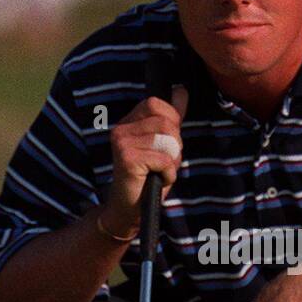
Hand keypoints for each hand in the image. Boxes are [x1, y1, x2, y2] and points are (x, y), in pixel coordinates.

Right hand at [106, 84, 188, 227]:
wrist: (130, 210)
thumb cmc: (148, 177)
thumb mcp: (163, 144)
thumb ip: (171, 117)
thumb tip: (181, 90)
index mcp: (128, 121)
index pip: (157, 104)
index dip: (172, 122)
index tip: (165, 144)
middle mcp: (121, 128)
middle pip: (166, 123)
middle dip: (174, 145)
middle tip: (162, 162)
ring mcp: (122, 143)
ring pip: (167, 140)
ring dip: (172, 160)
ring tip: (159, 171)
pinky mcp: (127, 159)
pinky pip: (164, 160)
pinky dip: (168, 174)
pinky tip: (156, 180)